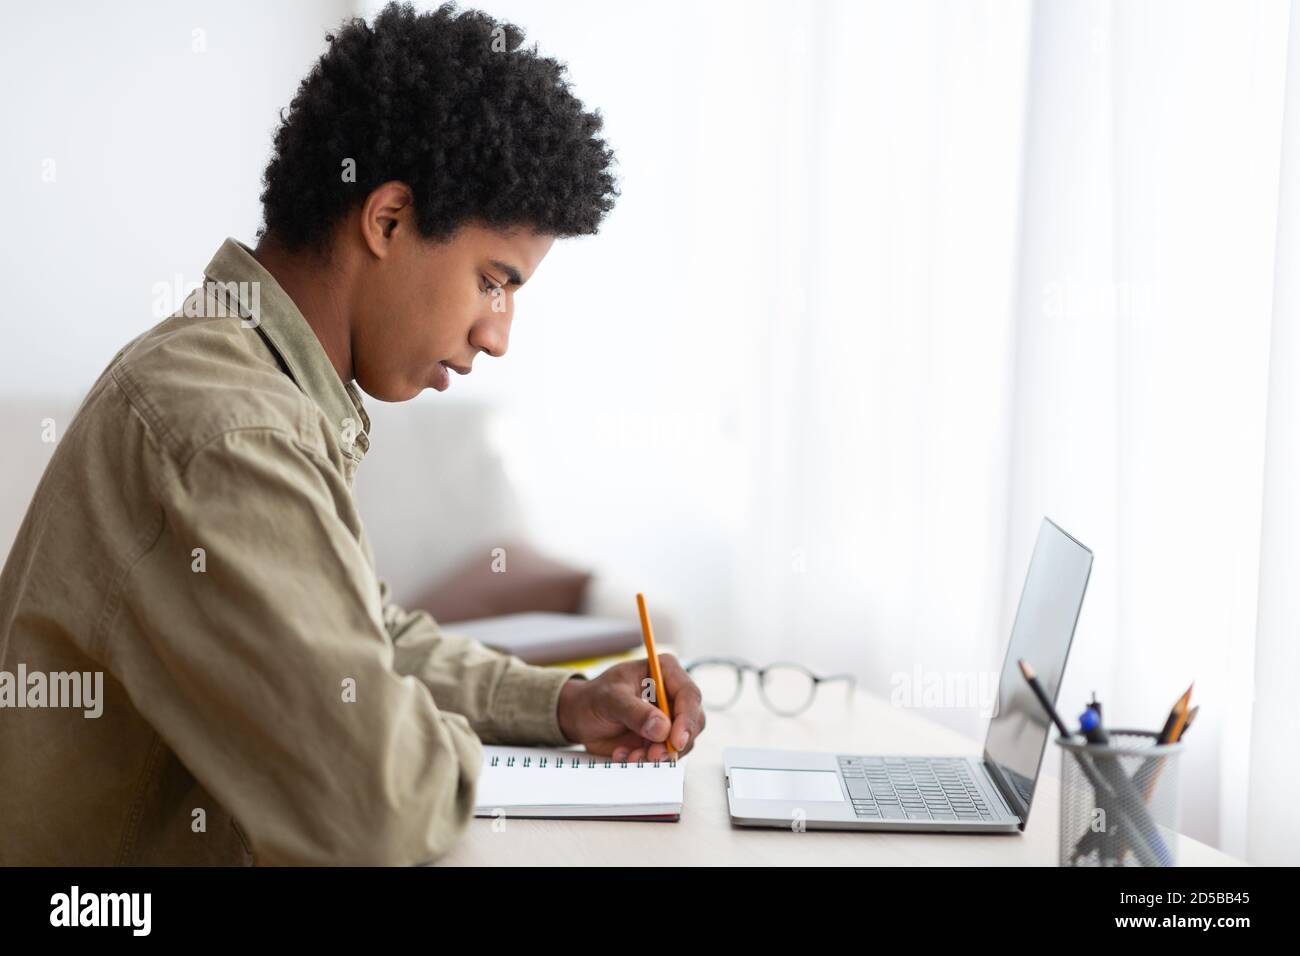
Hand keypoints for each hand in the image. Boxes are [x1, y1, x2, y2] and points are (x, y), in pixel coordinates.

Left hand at [556, 654, 704, 761]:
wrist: (581, 718)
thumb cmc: (595, 699)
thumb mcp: (610, 699)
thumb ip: (635, 712)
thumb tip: (662, 729)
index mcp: (665, 671)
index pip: (689, 695)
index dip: (686, 719)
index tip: (675, 741)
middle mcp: (673, 694)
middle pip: (693, 721)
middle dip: (674, 743)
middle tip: (652, 755)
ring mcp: (670, 718)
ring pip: (683, 742)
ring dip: (659, 754)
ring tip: (631, 755)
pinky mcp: (662, 739)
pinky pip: (667, 755)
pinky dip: (648, 760)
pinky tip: (626, 754)